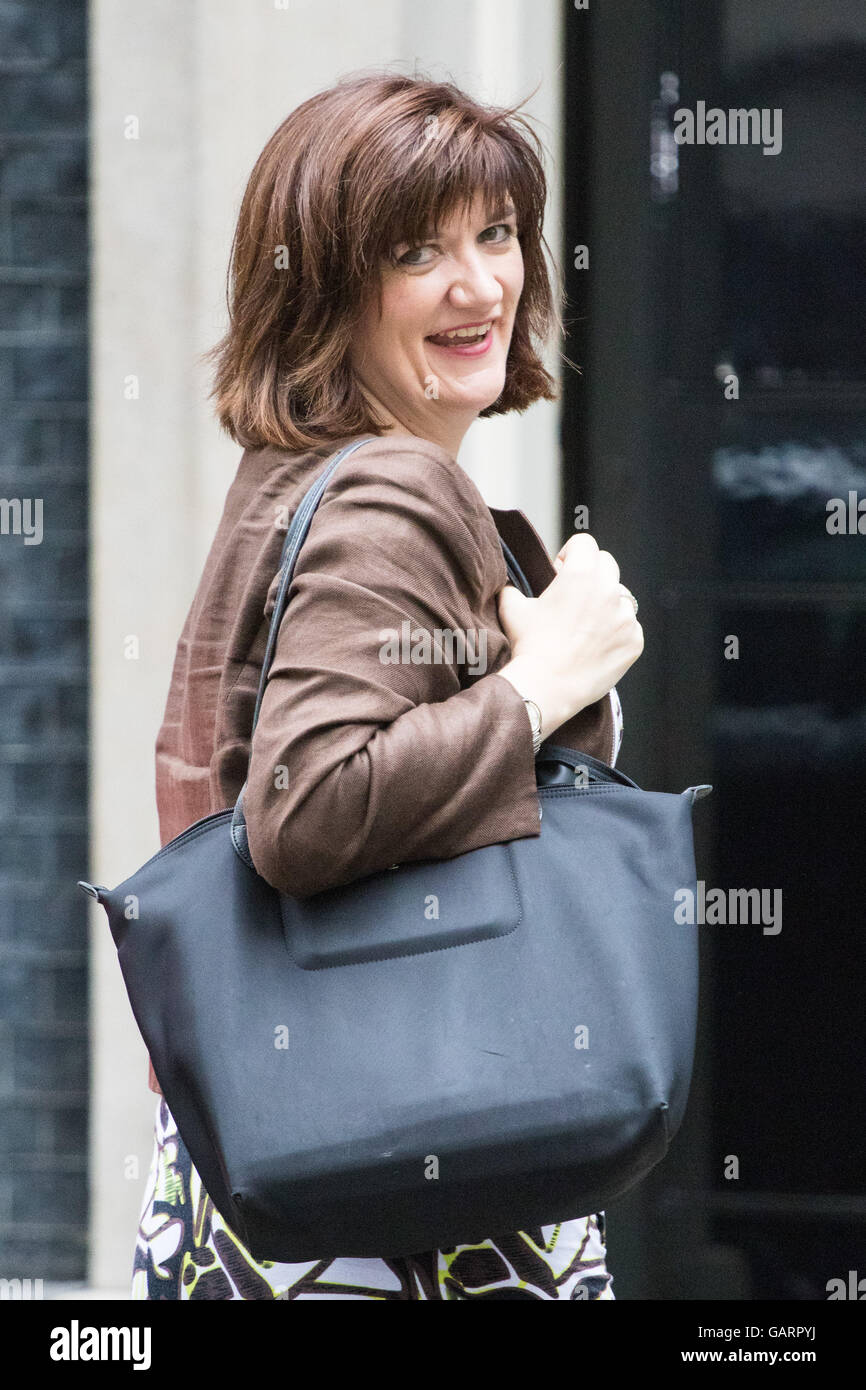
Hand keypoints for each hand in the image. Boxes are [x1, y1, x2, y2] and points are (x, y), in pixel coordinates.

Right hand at [495, 533, 643, 738]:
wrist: (546, 687)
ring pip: (621, 597)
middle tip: (573, 599)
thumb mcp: (511, 608)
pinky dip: (616, 634)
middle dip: (590, 575)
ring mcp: (625, 617)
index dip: (568, 555)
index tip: (559, 574)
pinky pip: (630, 627)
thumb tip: (511, 584)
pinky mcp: (634, 641)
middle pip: (606, 564)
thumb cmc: (528, 646)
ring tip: (584, 628)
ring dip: (606, 605)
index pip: (584, 542)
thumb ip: (513, 586)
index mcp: (581, 574)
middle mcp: (609, 590)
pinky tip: (595, 647)